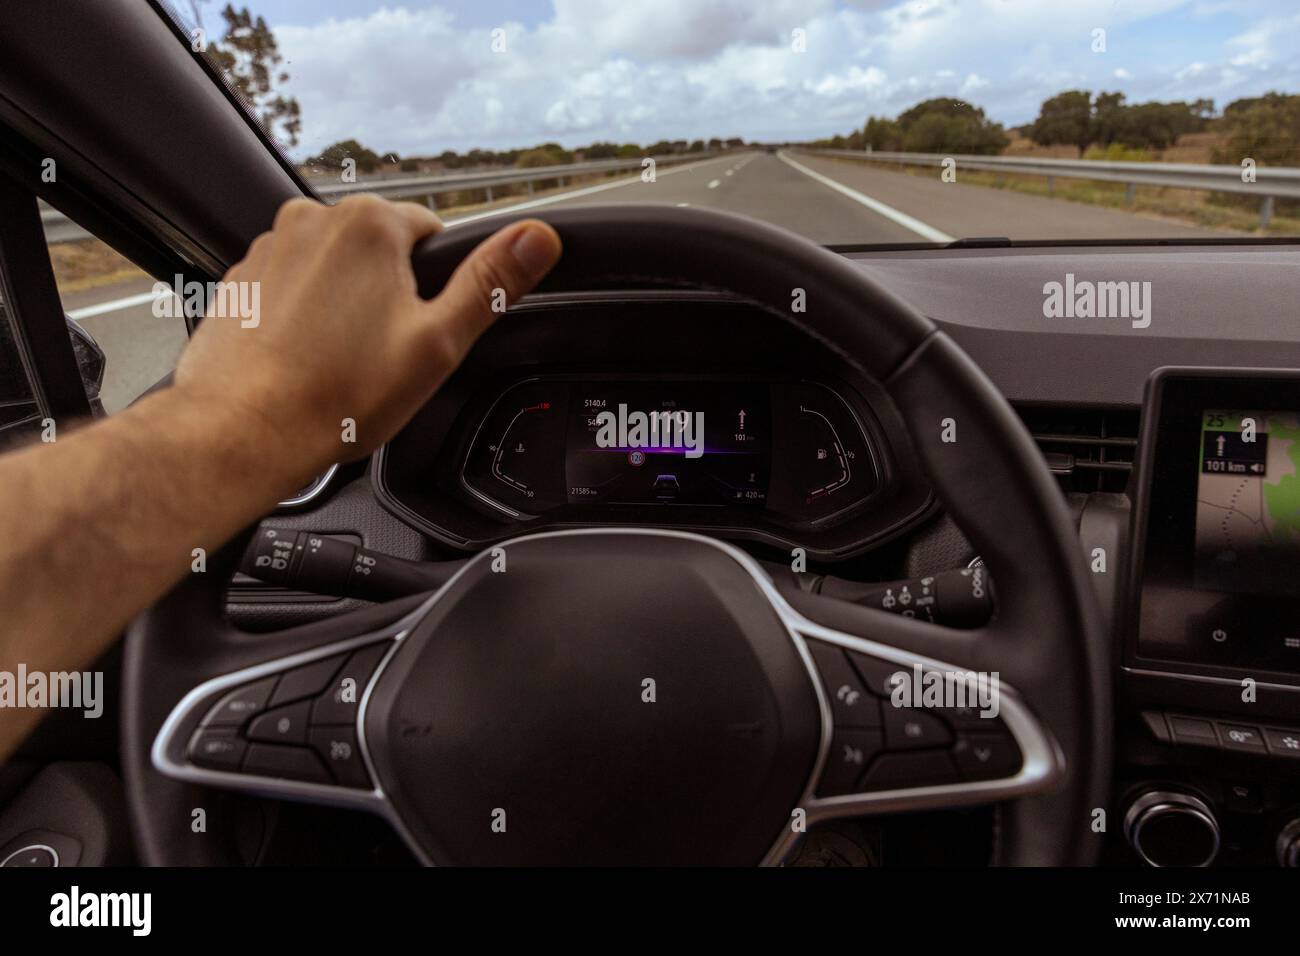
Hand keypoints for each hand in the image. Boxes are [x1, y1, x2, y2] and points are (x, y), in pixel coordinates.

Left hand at [174, 195, 560, 485]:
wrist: (243, 430)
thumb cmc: (338, 395)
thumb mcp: (439, 341)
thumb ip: (491, 282)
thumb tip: (539, 236)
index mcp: (371, 225)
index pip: (433, 233)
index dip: (438, 286)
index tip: (423, 327)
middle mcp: (314, 220)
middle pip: (381, 250)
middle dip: (390, 293)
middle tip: (384, 352)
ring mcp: (270, 248)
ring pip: (335, 269)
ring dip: (345, 304)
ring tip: (341, 360)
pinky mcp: (241, 279)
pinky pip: (291, 288)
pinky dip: (302, 317)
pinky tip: (305, 359)